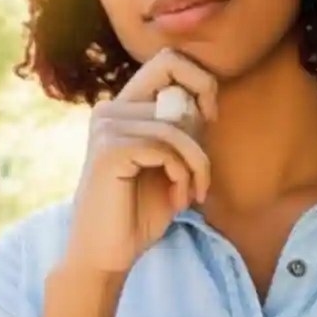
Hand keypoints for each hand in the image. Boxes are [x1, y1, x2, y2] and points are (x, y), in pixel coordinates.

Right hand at [66, 48, 216, 273]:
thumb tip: (204, 102)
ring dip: (198, 165)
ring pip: (177, 126)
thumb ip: (182, 130)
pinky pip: (166, 147)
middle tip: (200, 174)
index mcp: (122, 108)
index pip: (167, 61)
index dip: (200, 81)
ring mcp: (106, 127)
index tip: (210, 120)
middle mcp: (109, 110)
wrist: (106, 254)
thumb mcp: (169, 164)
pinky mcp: (109, 150)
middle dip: (202, 128)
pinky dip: (183, 175)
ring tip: (191, 194)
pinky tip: (179, 200)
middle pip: (178, 90)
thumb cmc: (139, 212)